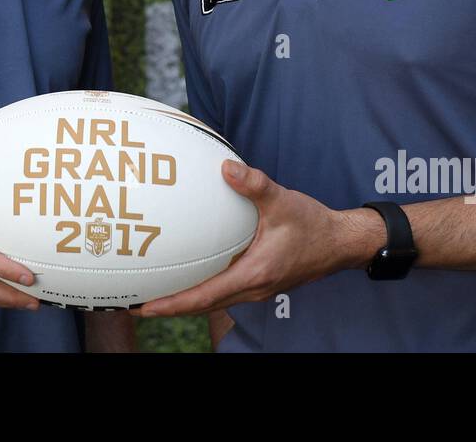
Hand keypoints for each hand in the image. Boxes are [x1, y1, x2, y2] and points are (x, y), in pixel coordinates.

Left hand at [130, 160, 355, 317]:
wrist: (340, 243)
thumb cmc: (313, 225)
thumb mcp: (283, 201)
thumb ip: (254, 184)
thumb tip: (225, 168)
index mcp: (254, 274)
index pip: (205, 296)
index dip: (173, 304)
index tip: (145, 307)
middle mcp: (252, 288)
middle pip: (202, 306)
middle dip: (169, 307)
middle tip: (135, 304)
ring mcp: (256, 288)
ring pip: (213, 301)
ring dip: (185, 300)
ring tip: (156, 293)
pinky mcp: (259, 282)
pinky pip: (224, 291)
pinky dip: (202, 290)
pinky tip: (191, 274)